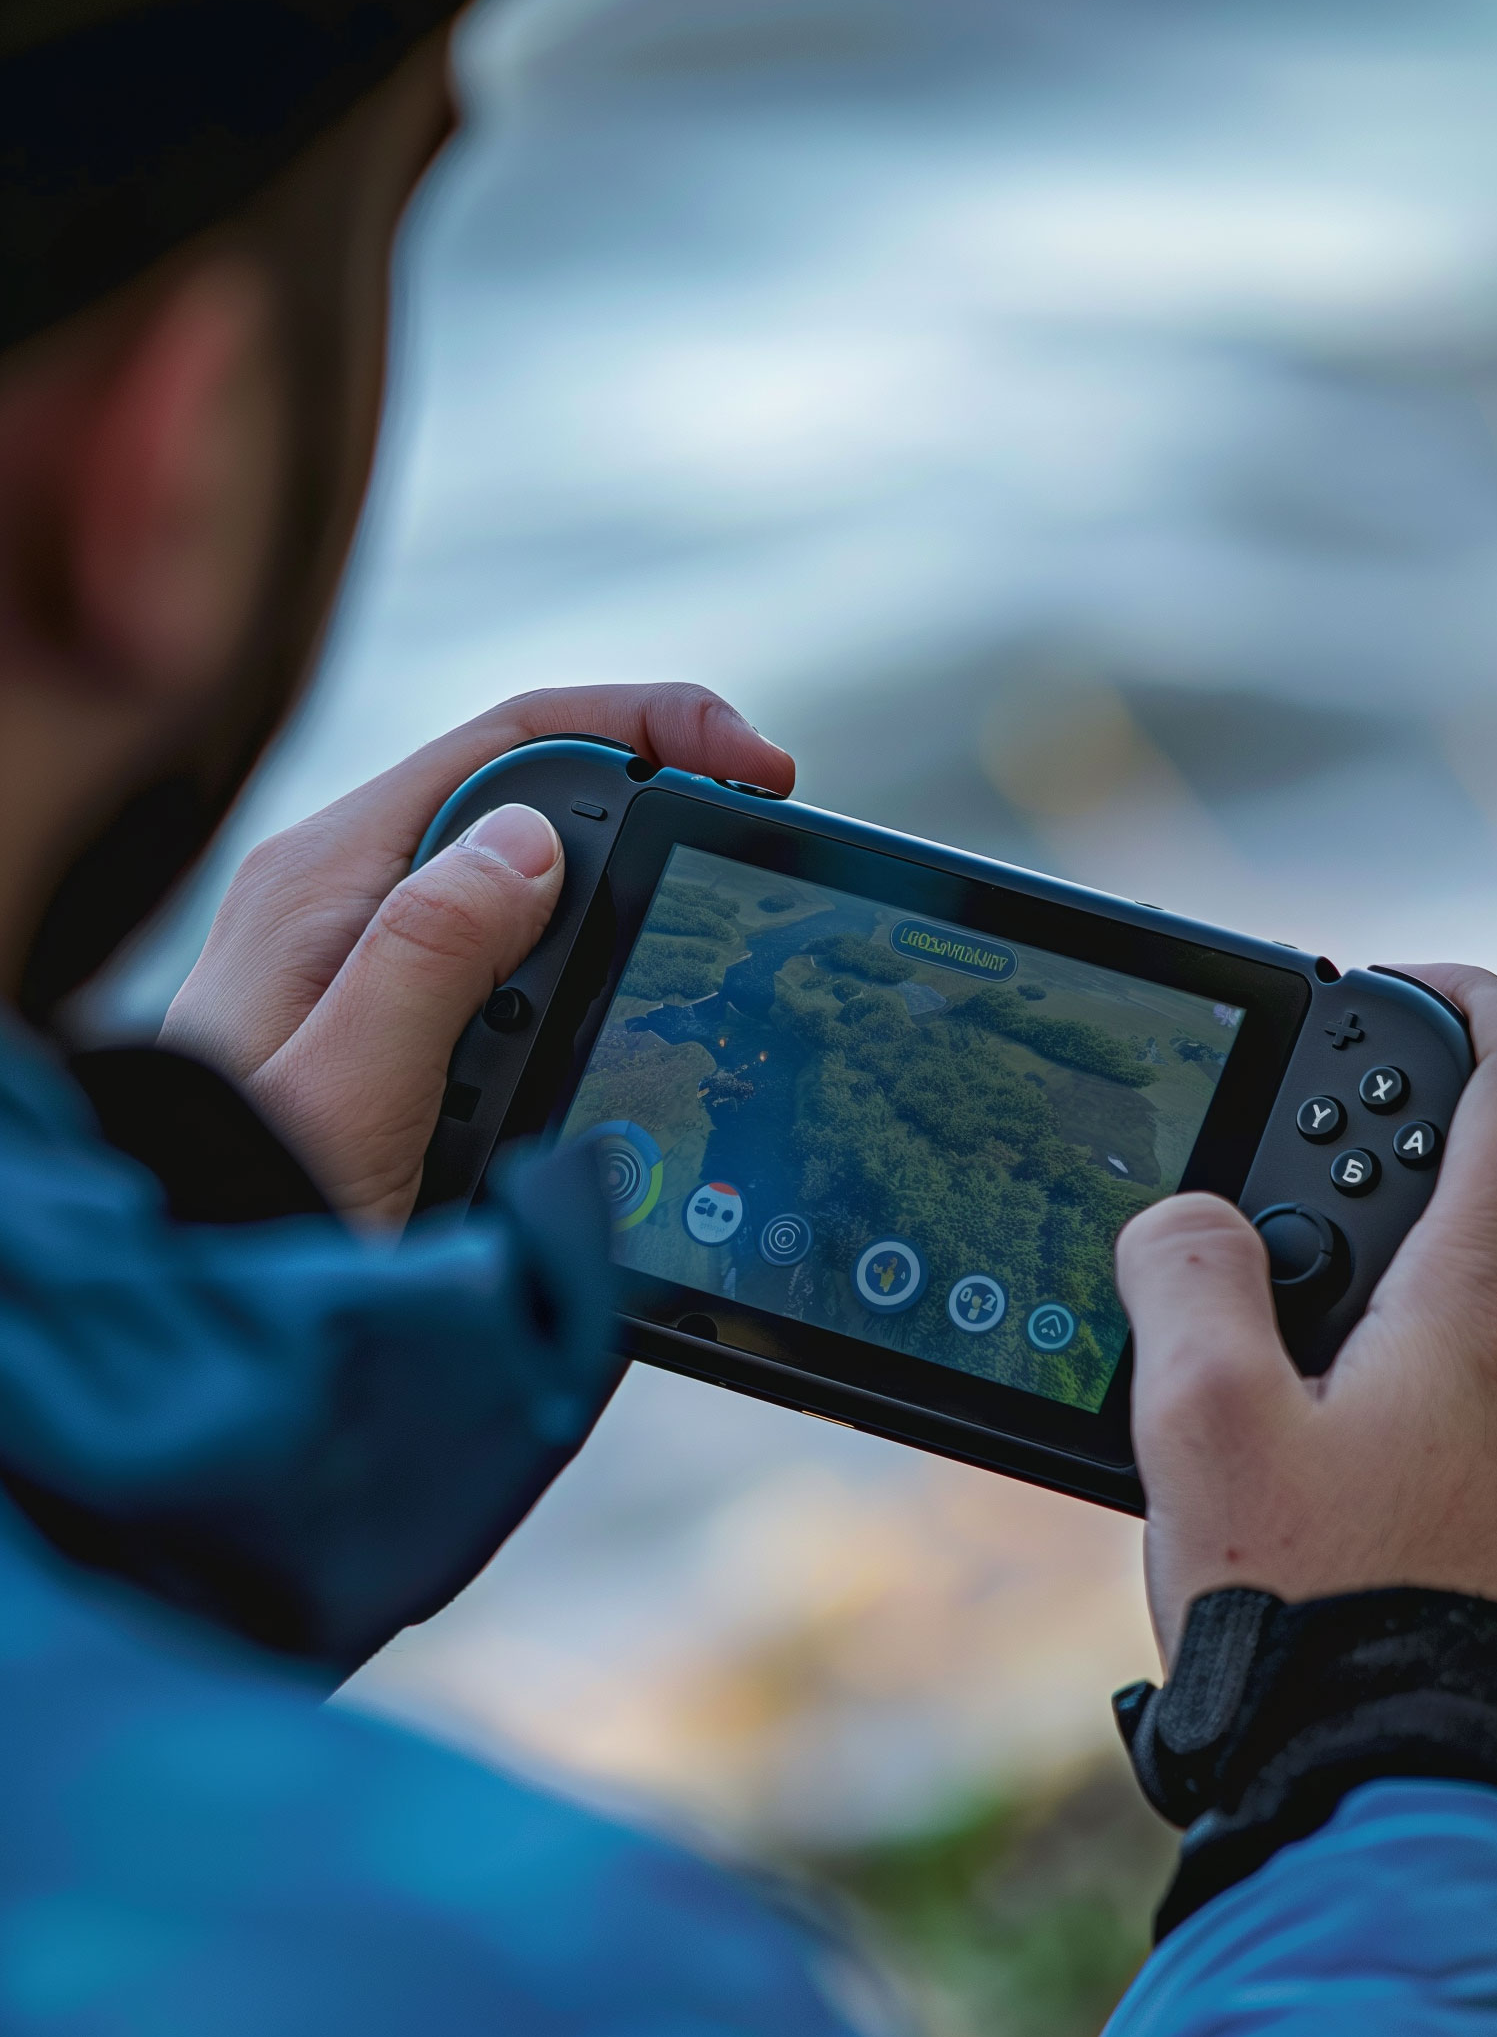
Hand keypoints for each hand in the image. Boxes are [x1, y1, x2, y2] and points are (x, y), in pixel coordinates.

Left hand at [162, 683, 792, 1225]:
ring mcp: (373, 958)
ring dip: (621, 913)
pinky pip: (516, 966)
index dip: (651, 728)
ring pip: (534, 890)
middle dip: (655, 812)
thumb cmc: (244, 1211)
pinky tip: (626, 1024)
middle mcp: (350, 896)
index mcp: (332, 877)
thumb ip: (430, 952)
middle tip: (756, 852)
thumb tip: (533, 843)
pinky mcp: (400, 1023)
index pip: (516, 739)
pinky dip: (585, 981)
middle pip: (537, 799)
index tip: (754, 769)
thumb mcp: (346, 1089)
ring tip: (704, 950)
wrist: (201, 1307)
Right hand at [1116, 966, 1496, 1669]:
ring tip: (1361, 1329)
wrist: (1426, 1819)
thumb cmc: (1313, 1622)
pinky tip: (1414, 1449)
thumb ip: (1186, 1282)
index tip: (1413, 993)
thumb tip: (1186, 1220)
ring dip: (1486, 1266)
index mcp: (1492, 1314)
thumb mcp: (1197, 1430)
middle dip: (1470, 1138)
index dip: (1474, 1005)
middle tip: (1362, 1165)